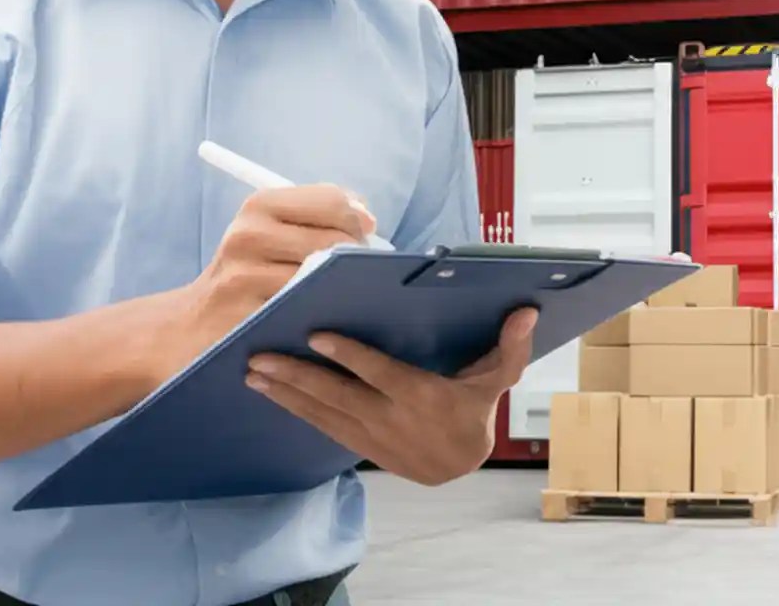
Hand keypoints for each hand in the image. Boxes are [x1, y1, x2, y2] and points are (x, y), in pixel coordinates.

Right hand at [163, 185, 374, 384]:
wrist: (192, 324)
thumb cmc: (247, 273)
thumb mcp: (272, 232)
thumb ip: (320, 216)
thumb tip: (368, 219)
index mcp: (260, 205)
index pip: (333, 201)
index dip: (356, 223)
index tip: (360, 239)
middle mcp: (250, 234)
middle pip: (334, 240)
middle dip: (355, 259)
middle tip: (352, 274)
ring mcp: (246, 277)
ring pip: (323, 277)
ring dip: (341, 288)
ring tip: (335, 295)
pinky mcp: (249, 315)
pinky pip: (305, 310)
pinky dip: (322, 313)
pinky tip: (321, 316)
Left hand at [244, 308, 539, 485]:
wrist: (460, 466)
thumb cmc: (475, 412)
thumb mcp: (497, 382)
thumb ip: (511, 348)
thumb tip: (526, 312)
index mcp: (423, 396)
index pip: (380, 373)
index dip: (349, 356)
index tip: (317, 336)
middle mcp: (392, 418)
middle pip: (338, 395)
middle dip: (297, 376)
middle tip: (260, 356)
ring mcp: (372, 435)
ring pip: (322, 412)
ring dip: (285, 393)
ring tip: (252, 373)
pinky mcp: (359, 445)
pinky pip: (322, 426)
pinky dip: (295, 409)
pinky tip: (270, 393)